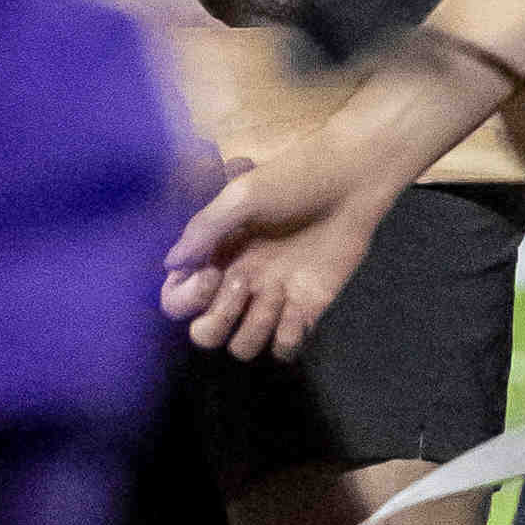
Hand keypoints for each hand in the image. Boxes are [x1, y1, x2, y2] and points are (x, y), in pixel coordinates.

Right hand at [159, 109, 408, 363]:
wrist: (355, 176)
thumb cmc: (296, 177)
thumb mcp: (243, 193)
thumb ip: (204, 228)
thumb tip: (169, 264)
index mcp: (218, 256)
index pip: (177, 301)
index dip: (185, 300)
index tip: (210, 275)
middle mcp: (239, 283)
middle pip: (205, 335)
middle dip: (218, 320)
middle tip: (246, 282)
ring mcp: (272, 299)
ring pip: (242, 347)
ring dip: (255, 327)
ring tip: (280, 290)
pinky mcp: (307, 308)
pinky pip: (284, 348)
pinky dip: (288, 339)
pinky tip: (300, 311)